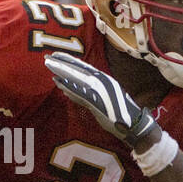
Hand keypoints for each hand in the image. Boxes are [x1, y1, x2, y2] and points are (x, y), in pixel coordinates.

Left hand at [44, 51, 158, 147]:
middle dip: (62, 63)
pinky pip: (81, 93)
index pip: (83, 68)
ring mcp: (101, 91)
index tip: (56, 55)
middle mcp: (103, 82)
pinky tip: (59, 84)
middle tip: (47, 57)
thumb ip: (86, 95)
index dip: (69, 60)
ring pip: (78, 79)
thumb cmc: (120, 115)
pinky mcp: (99, 102)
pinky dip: (70, 88)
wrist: (135, 126)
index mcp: (105, 80)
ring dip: (63, 72)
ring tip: (49, 66)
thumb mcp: (103, 100)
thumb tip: (69, 91)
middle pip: (79, 70)